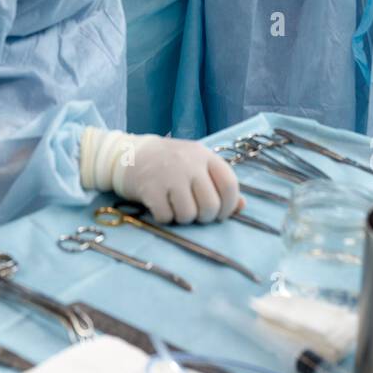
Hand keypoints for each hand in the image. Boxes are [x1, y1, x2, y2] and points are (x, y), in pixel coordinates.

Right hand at [115, 136, 241, 223]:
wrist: (130, 154)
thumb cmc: (170, 163)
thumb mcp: (197, 165)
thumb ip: (220, 184)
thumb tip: (242, 207)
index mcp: (205, 156)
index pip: (229, 185)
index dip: (229, 206)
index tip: (221, 212)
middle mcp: (188, 163)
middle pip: (211, 205)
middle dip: (205, 217)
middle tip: (195, 213)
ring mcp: (168, 175)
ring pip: (189, 214)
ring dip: (183, 218)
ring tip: (175, 207)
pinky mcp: (149, 188)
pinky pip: (166, 216)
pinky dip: (164, 217)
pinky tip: (160, 206)